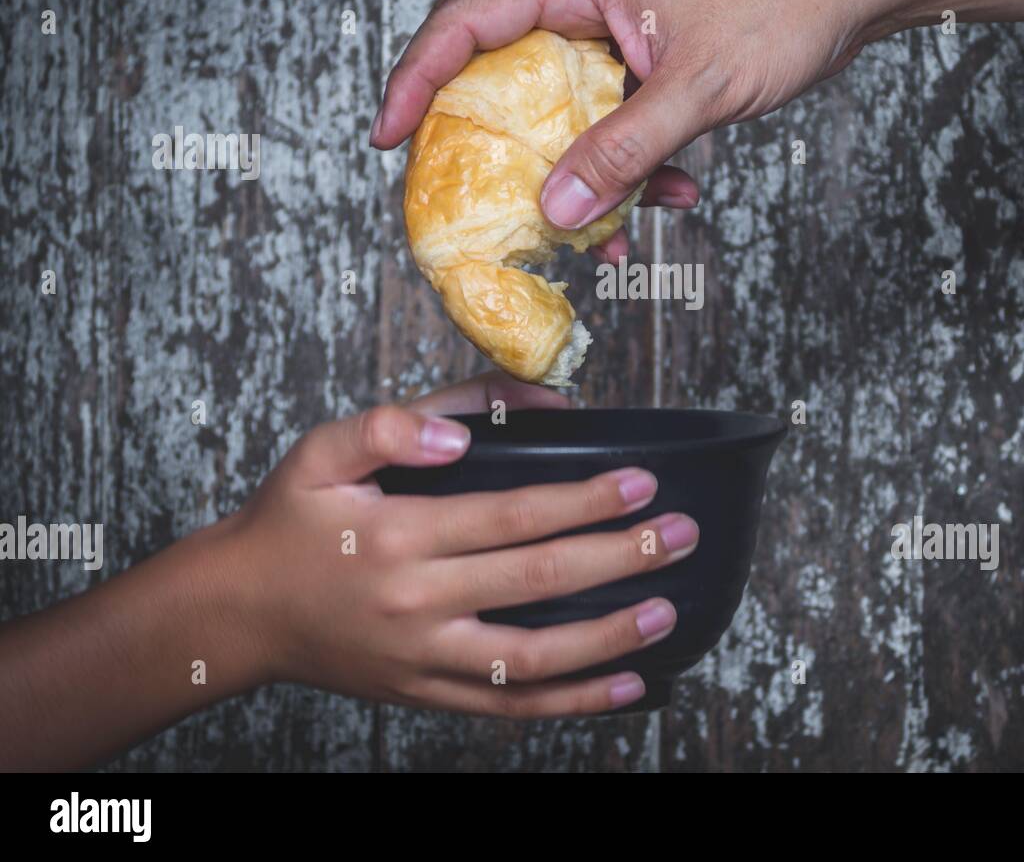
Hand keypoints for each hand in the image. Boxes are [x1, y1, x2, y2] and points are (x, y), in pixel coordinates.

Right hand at [218, 374, 698, 717]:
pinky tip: (627, 685)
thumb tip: (465, 435)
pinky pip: (508, 706)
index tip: (640, 482)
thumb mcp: (322, 451)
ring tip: (669, 609)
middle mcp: (419, 602)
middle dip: (621, 556)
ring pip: (534, 658)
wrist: (236, 613)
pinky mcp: (425, 692)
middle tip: (680, 533)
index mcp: (400, 535)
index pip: (514, 516)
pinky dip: (572, 701)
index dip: (584, 500)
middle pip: (540, 582)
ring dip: (610, 636)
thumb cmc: (286, 523)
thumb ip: (394, 424)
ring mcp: (425, 658)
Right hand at [369, 0, 903, 258]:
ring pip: (569, 110)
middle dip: (506, 151)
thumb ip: (623, 152)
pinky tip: (672, 201)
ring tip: (609, 232)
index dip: (415, 79)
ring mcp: (620, 27)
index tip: (386, 139)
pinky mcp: (653, 56)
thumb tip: (555, 210)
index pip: (466, 22)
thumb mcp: (697, 88)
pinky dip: (635, 163)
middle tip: (493, 210)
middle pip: (509, 75)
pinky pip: (618, 118)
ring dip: (585, 172)